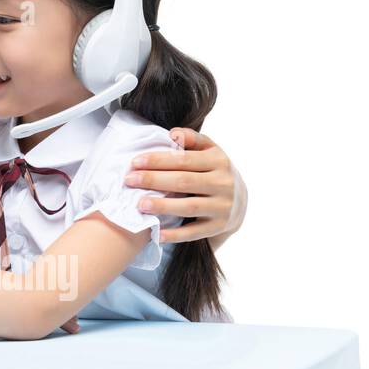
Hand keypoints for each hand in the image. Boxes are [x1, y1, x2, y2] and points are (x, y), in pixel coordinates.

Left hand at [125, 128, 246, 244]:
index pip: (184, 159)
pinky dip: (176, 234)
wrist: (239, 200)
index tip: (134, 162)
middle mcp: (223, 184)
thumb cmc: (213, 170)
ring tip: (139, 204)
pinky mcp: (218, 226)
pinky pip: (195, 232)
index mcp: (219, 161)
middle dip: (153, 180)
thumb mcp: (209, 150)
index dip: (158, 160)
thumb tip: (173, 134)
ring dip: (163, 206)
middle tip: (129, 180)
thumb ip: (192, 139)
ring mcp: (223, 207)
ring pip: (189, 207)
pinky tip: (157, 233)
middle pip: (184, 182)